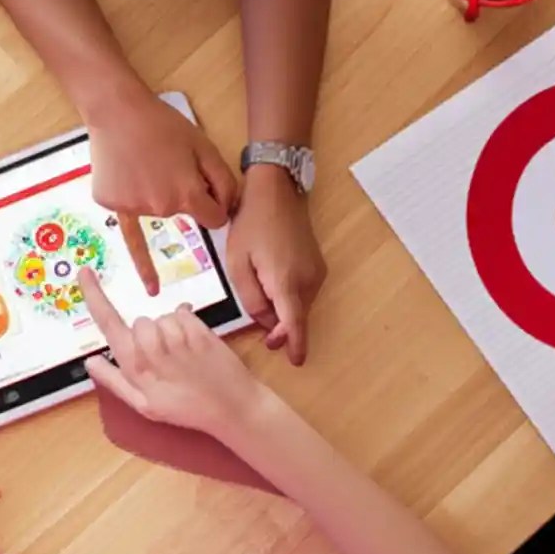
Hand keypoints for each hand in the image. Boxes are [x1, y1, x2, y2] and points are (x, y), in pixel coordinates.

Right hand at [79, 268, 279, 442]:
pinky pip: (182, 313)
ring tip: (182, 356)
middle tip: (163, 360)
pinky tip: (192, 346)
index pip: (108, 324)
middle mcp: (154, 349)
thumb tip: (89, 361)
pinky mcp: (200, 329)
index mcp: (136, 367)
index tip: (85, 273)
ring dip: (168, 331)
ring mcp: (178, 338)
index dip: (94, 296)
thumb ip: (114, 381)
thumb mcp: (144, 405)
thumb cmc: (186, 409)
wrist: (232, 407)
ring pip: (162, 318)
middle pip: (139, 322)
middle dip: (146, 335)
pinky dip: (185, 324)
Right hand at [86, 88, 237, 295]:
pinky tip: (152, 287)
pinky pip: (131, 237)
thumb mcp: (204, 146)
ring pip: (157, 212)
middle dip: (182, 193)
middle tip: (166, 160)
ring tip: (143, 161)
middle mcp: (162, 208)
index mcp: (188, 195)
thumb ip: (223, 181)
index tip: (206, 191)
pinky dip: (144, 263)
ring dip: (155, 194)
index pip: (213, 217)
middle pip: (183, 212)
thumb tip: (228, 209)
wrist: (116, 112)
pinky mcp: (114, 205)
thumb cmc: (162, 125)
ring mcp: (135, 209)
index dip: (212, 203)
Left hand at [225, 165, 326, 365]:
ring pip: (299, 304)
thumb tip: (266, 321)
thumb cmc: (250, 224)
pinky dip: (289, 297)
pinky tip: (271, 282)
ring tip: (261, 296)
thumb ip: (251, 298)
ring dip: (283, 311)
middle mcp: (307, 279)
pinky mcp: (317, 264)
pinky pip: (302, 291)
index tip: (297, 362)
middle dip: (281, 329)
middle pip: (296, 316)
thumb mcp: (237, 264)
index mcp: (285, 281)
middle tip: (263, 336)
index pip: (294, 323)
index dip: (296, 345)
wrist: (275, 191)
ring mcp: (316, 271)